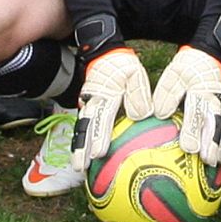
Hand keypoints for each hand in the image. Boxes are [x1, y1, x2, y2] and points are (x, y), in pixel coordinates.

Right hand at [72, 46, 152, 171]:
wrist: (104, 54)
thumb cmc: (122, 65)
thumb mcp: (134, 73)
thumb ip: (138, 93)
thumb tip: (142, 114)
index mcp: (104, 95)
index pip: (101, 118)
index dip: (99, 136)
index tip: (99, 153)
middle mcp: (91, 102)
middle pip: (84, 128)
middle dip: (81, 148)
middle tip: (80, 167)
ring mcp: (87, 106)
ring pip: (81, 129)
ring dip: (79, 148)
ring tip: (78, 167)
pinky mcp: (87, 109)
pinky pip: (84, 126)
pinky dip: (82, 141)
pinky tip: (85, 157)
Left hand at [149, 48, 220, 166]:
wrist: (207, 57)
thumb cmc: (186, 68)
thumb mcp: (173, 75)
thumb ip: (167, 94)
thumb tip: (160, 113)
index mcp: (199, 88)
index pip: (195, 110)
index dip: (193, 130)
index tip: (189, 148)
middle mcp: (213, 98)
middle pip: (214, 121)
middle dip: (211, 142)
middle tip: (207, 159)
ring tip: (220, 161)